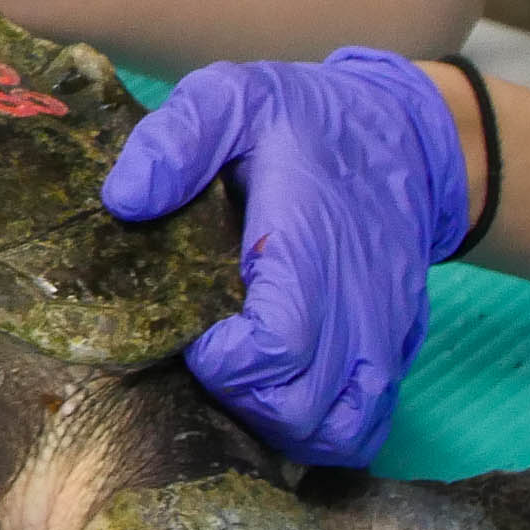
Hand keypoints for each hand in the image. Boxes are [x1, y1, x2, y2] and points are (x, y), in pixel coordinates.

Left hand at [102, 50, 472, 468]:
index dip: (224, 362)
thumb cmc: (305, 122)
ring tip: (242, 383)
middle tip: (210, 358)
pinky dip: (320, 431)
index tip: (195, 335)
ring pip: (338, 432)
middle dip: (240, 400)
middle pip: (302, 408)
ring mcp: (382, 334)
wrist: (403, 136)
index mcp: (309, 242)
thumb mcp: (234, 97)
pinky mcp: (395, 353)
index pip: (278, 347)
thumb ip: (178, 139)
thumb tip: (126, 199)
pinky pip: (364, 428)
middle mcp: (356, 300)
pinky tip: (281, 396)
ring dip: (279, 425)